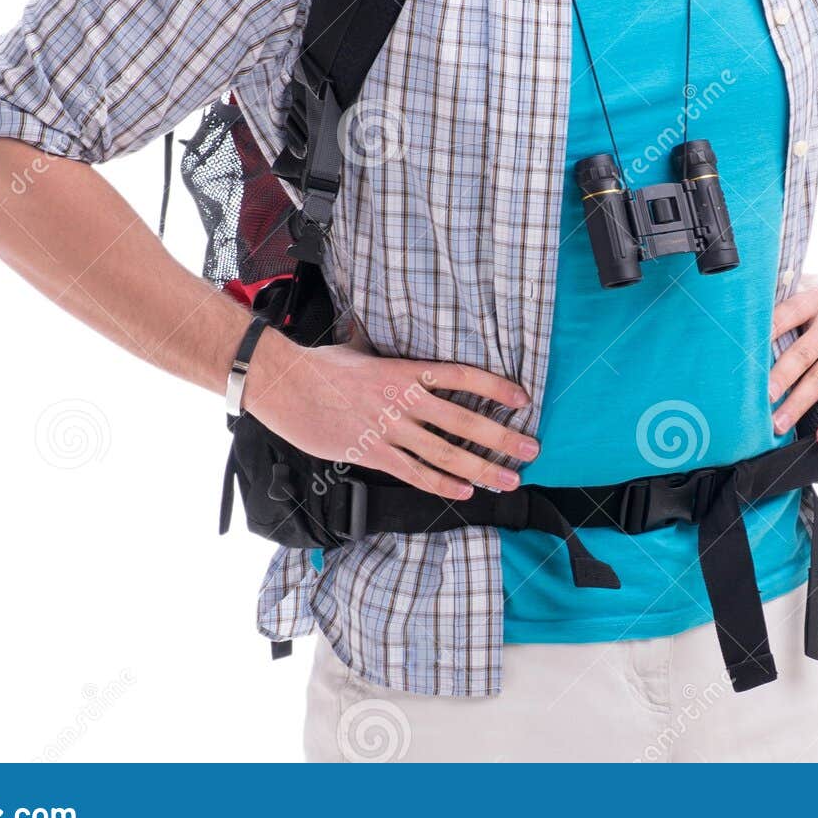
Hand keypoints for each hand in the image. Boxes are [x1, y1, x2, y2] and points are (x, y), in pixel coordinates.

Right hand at [243, 329, 540, 502]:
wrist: (286, 386)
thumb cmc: (321, 366)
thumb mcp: (360, 348)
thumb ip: (381, 346)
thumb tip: (380, 326)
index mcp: (405, 369)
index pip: (462, 377)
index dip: (495, 388)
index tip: (522, 398)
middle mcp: (404, 399)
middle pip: (464, 420)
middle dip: (502, 437)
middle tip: (531, 448)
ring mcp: (390, 429)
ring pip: (446, 452)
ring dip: (482, 468)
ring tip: (509, 479)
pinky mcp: (373, 453)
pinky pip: (415, 473)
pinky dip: (442, 483)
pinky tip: (465, 491)